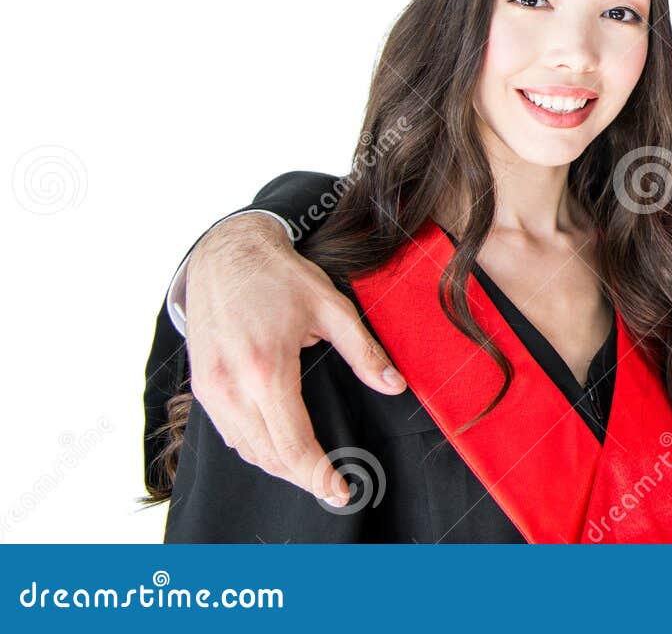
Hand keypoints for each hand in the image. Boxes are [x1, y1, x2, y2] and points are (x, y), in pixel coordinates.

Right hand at [183, 212, 405, 502]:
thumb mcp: (331, 307)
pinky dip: (256, 448)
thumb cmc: (280, 277)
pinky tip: (279, 446)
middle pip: (269, 456)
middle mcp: (231, 386)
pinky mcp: (202, 386)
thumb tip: (395, 385)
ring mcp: (210, 389)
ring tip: (312, 472)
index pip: (294, 444)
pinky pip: (229, 434)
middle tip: (333, 488)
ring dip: (279, 467)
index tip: (341, 491)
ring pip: (246, 450)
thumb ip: (364, 352)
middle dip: (303, 478)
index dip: (319, 475)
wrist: (225, 254)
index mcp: (266, 369)